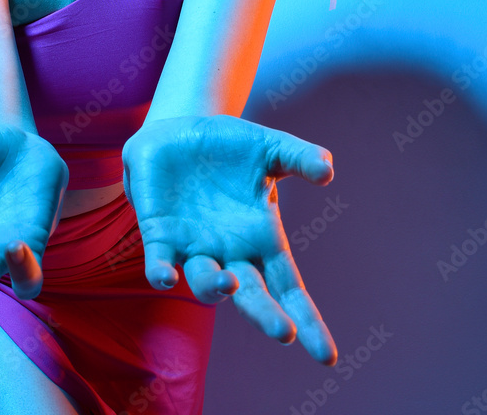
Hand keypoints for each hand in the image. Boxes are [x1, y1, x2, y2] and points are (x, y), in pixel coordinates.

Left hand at [121, 115, 336, 364]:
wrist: (181, 129)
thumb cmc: (230, 147)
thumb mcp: (271, 149)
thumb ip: (300, 157)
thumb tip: (327, 171)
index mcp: (260, 237)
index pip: (288, 288)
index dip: (307, 319)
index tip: (326, 356)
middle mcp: (229, 251)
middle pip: (250, 294)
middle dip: (265, 314)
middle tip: (284, 333)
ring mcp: (193, 245)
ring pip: (204, 281)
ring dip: (214, 287)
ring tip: (228, 284)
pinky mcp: (160, 233)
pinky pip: (159, 260)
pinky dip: (160, 271)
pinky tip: (164, 277)